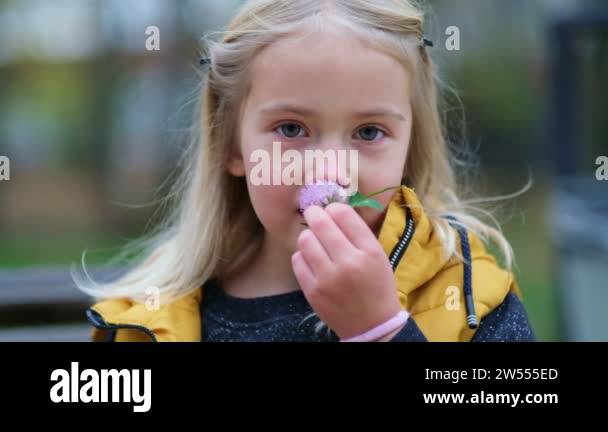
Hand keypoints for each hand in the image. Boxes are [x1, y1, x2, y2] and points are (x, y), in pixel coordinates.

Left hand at [291, 203, 402, 339]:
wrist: (372, 325)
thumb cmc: (376, 285)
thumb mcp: (377, 255)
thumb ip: (357, 233)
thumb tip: (331, 208)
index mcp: (369, 251)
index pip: (343, 214)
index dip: (334, 207)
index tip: (332, 211)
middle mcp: (348, 263)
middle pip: (320, 223)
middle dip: (314, 214)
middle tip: (314, 214)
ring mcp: (328, 278)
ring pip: (305, 239)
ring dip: (308, 236)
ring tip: (315, 242)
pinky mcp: (312, 291)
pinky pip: (297, 260)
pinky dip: (303, 256)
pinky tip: (312, 261)